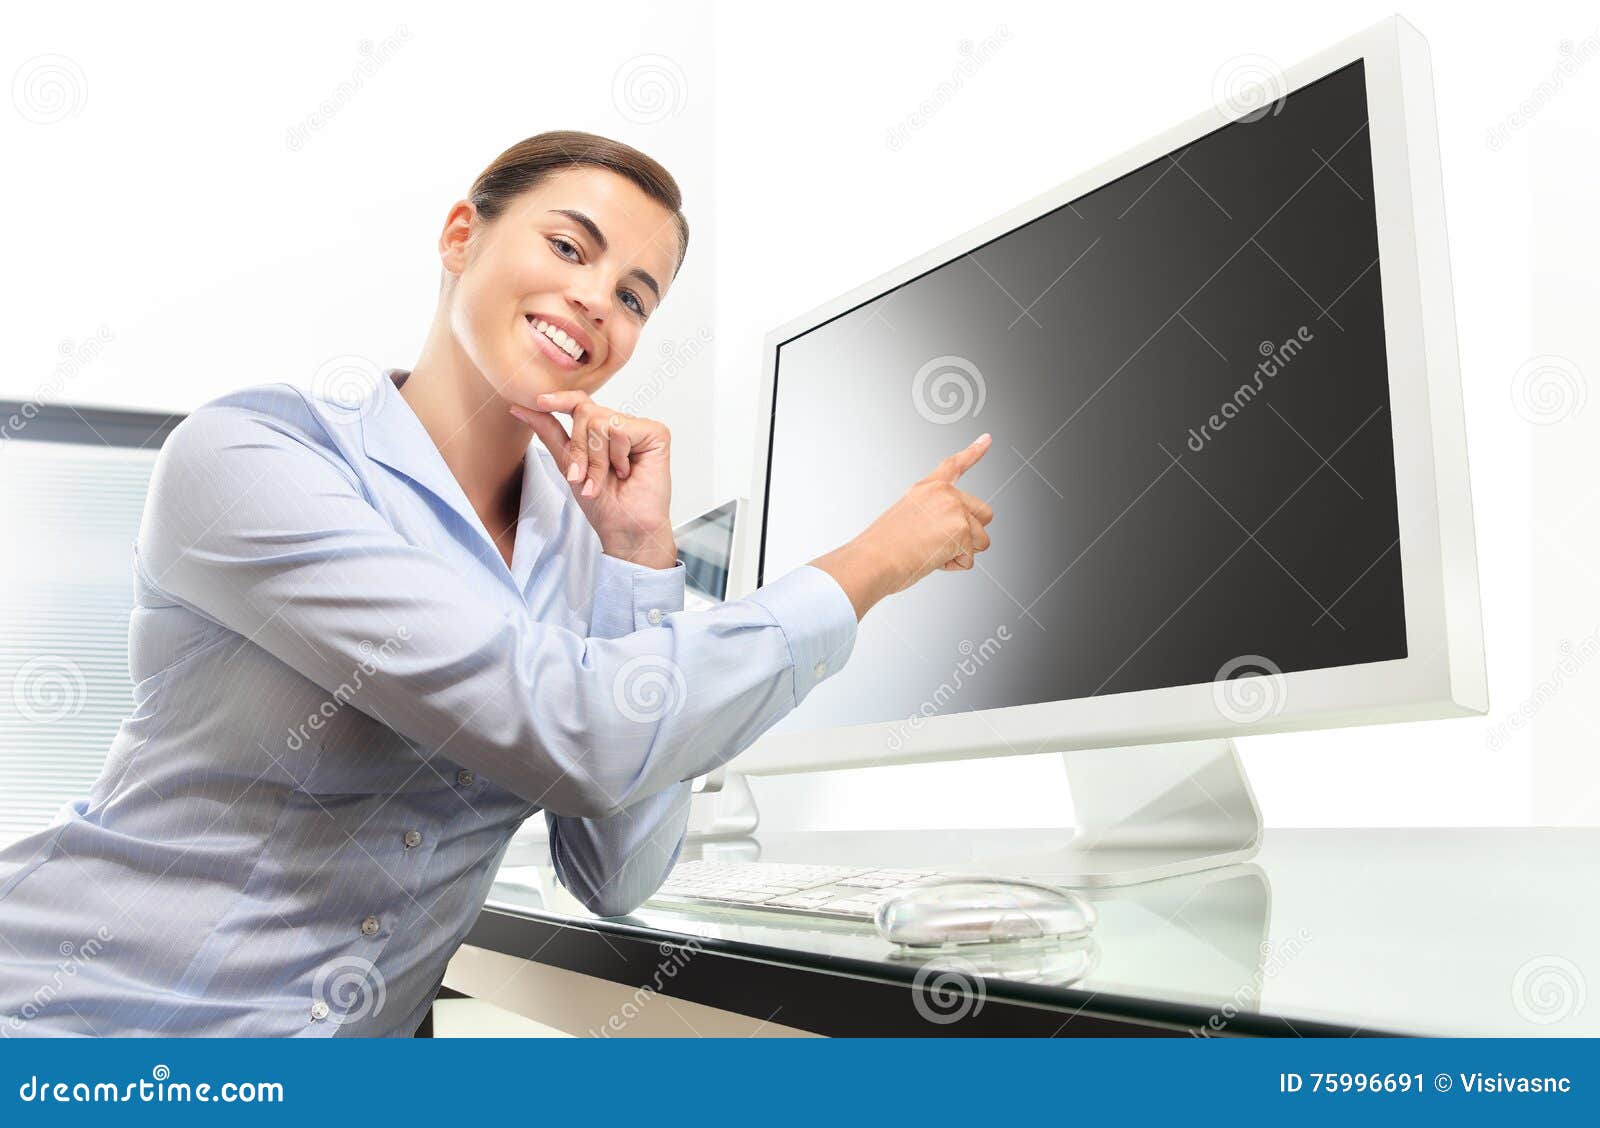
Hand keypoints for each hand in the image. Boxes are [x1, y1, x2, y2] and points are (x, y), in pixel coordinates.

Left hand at [509, 391, 676, 569]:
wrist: (624, 527)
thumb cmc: (602, 502)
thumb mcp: (567, 463)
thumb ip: (548, 432)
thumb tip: (519, 408)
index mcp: (602, 429)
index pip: (580, 401)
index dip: (560, 399)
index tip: (539, 402)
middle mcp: (621, 424)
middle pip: (587, 412)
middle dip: (580, 450)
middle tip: (586, 477)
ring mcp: (639, 427)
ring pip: (601, 422)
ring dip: (598, 459)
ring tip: (609, 479)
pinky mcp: (656, 433)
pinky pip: (621, 430)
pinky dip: (617, 457)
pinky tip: (628, 472)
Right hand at [810, 433, 993, 619]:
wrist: (872, 560)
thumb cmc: (881, 547)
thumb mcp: (906, 518)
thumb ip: (933, 516)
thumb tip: (954, 532)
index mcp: (926, 488)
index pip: (955, 465)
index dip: (974, 451)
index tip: (987, 439)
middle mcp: (944, 494)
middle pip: (984, 514)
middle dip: (972, 534)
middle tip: (941, 543)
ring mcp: (954, 510)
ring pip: (981, 540)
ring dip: (961, 553)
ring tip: (929, 552)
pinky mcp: (961, 531)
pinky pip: (969, 560)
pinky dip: (952, 566)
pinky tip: (930, 559)